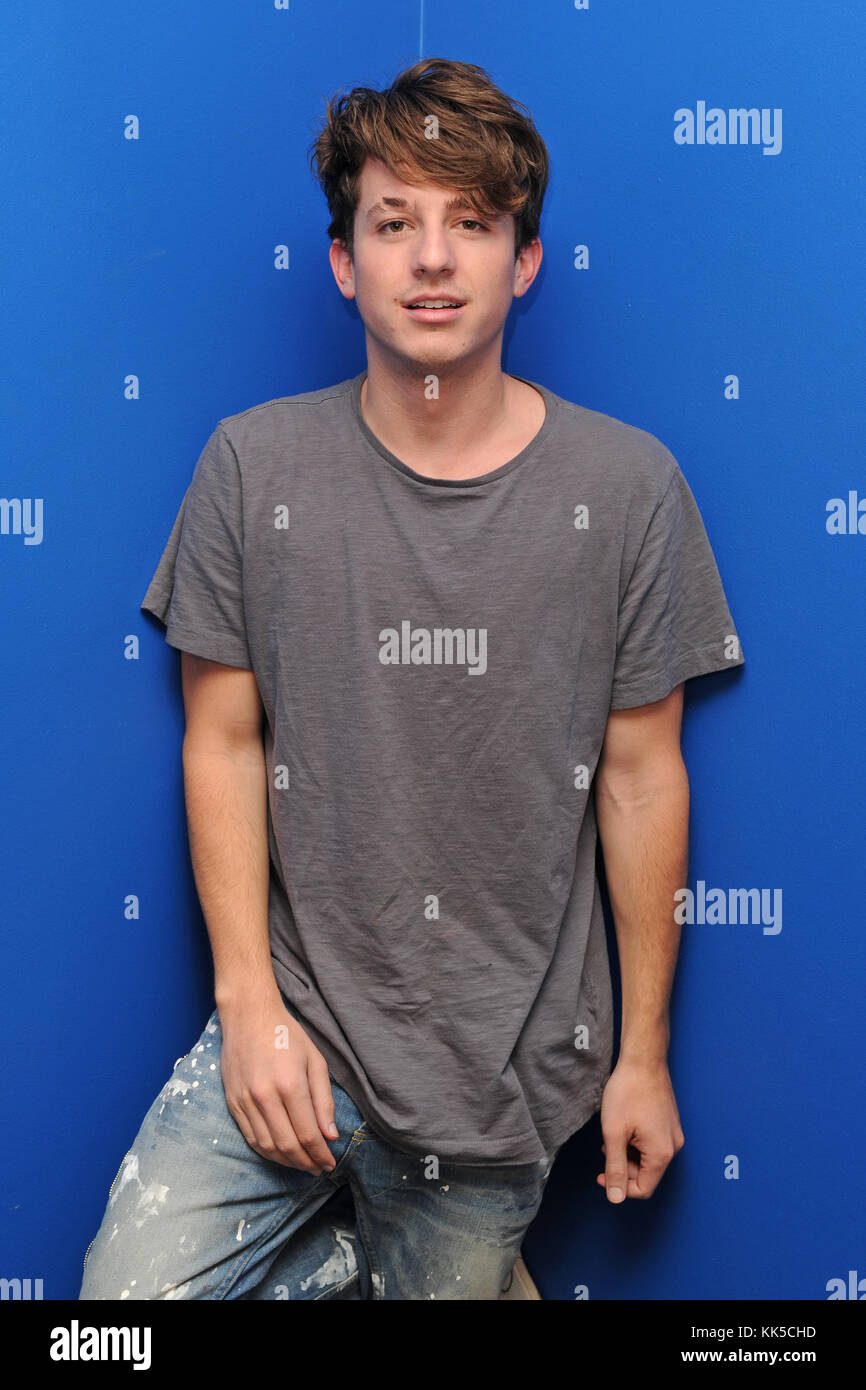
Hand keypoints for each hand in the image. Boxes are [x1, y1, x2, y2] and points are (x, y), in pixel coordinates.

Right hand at [219, 994, 338, 1175]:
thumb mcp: (315, 1060)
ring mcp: (245, 1101)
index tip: (330, 1164)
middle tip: (319, 1169)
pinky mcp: (232, 1102)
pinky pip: (250, 1137)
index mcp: (290, 1084)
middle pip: (287, 1145)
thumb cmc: (286, 1034)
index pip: (308, 1134)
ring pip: (267, 1146)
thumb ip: (324, 1100)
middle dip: (306, 1163)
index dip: (321, 1155)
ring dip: (286, 1162)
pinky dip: (266, 1151)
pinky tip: (280, 1154)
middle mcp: (265, 1096)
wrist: (248, 1016)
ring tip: (302, 1165)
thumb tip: (329, 1135)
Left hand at [596, 1057, 683, 1201]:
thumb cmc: (628, 1092)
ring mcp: (673, 1134)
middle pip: (646, 1174)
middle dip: (623, 1166)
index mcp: (661, 1154)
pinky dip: (636, 1142)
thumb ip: (615, 1168)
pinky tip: (625, 1126)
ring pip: (648, 1159)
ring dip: (628, 1153)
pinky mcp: (669, 1124)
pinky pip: (652, 1145)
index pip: (643, 1189)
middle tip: (607, 1146)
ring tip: (615, 1133)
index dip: (620, 1187)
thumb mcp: (614, 1133)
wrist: (644, 1060)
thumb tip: (615, 1198)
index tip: (602, 1174)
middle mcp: (673, 1147)